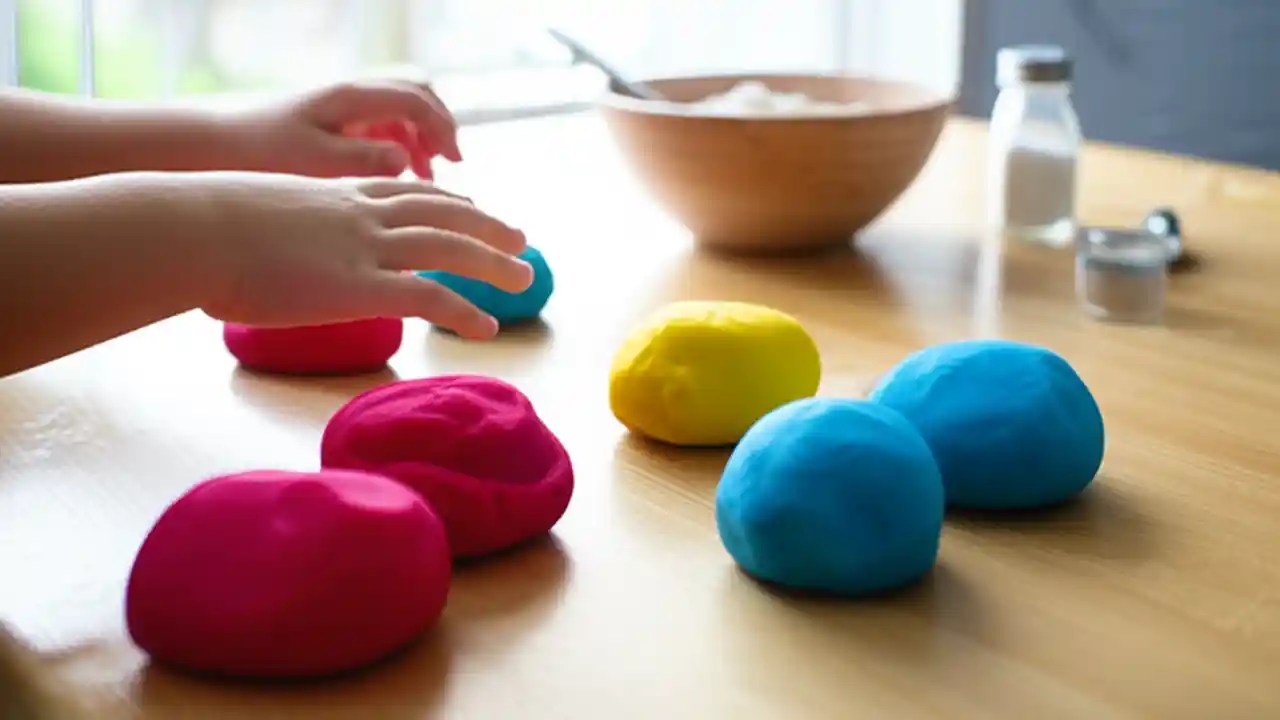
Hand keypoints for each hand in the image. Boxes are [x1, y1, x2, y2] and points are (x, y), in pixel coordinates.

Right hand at [184, 173, 530, 338]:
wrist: (189, 230)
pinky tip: (486, 329)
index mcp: (336, 193)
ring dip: (493, 263)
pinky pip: (429, 298)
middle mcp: (361, 215)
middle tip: (520, 237)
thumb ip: (277, 227)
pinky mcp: (359, 288)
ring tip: (523, 279)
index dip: (447, 199)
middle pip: (444, 213)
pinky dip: (464, 312)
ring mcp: (364, 249)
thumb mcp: (251, 212)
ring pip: (450, 249)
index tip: (472, 203)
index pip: (408, 192)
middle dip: (487, 224)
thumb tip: (266, 247)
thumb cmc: (199, 227)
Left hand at [227, 79, 461, 179]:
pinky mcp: (333, 123)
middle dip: (439, 126)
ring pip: (400, 110)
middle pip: (416, 93)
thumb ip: (362, 159)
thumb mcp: (313, 162)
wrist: (211, 145)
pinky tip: (395, 176)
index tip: (454, 162)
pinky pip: (381, 125)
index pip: (415, 99)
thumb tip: (407, 160)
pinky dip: (399, 145)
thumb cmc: (258, 153)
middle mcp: (350, 95)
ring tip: (425, 176)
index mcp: (350, 97)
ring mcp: (342, 107)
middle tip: (449, 162)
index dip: (442, 128)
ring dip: (420, 138)